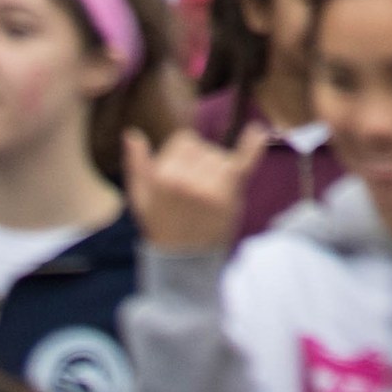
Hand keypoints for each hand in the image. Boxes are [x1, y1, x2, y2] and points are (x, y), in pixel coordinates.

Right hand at [123, 125, 269, 252]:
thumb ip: (136, 164)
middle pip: (205, 147)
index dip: (185, 154)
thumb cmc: (161, 225)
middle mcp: (184, 179)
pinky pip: (244, 163)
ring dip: (219, 169)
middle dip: (202, 162)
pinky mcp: (228, 197)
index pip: (185, 140)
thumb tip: (132, 134)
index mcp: (162, 176)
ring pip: (221, 157)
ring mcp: (208, 188)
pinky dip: (253, 147)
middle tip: (195, 190)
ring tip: (208, 194)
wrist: (183, 260)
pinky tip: (259, 131)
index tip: (182, 174)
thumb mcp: (140, 197)